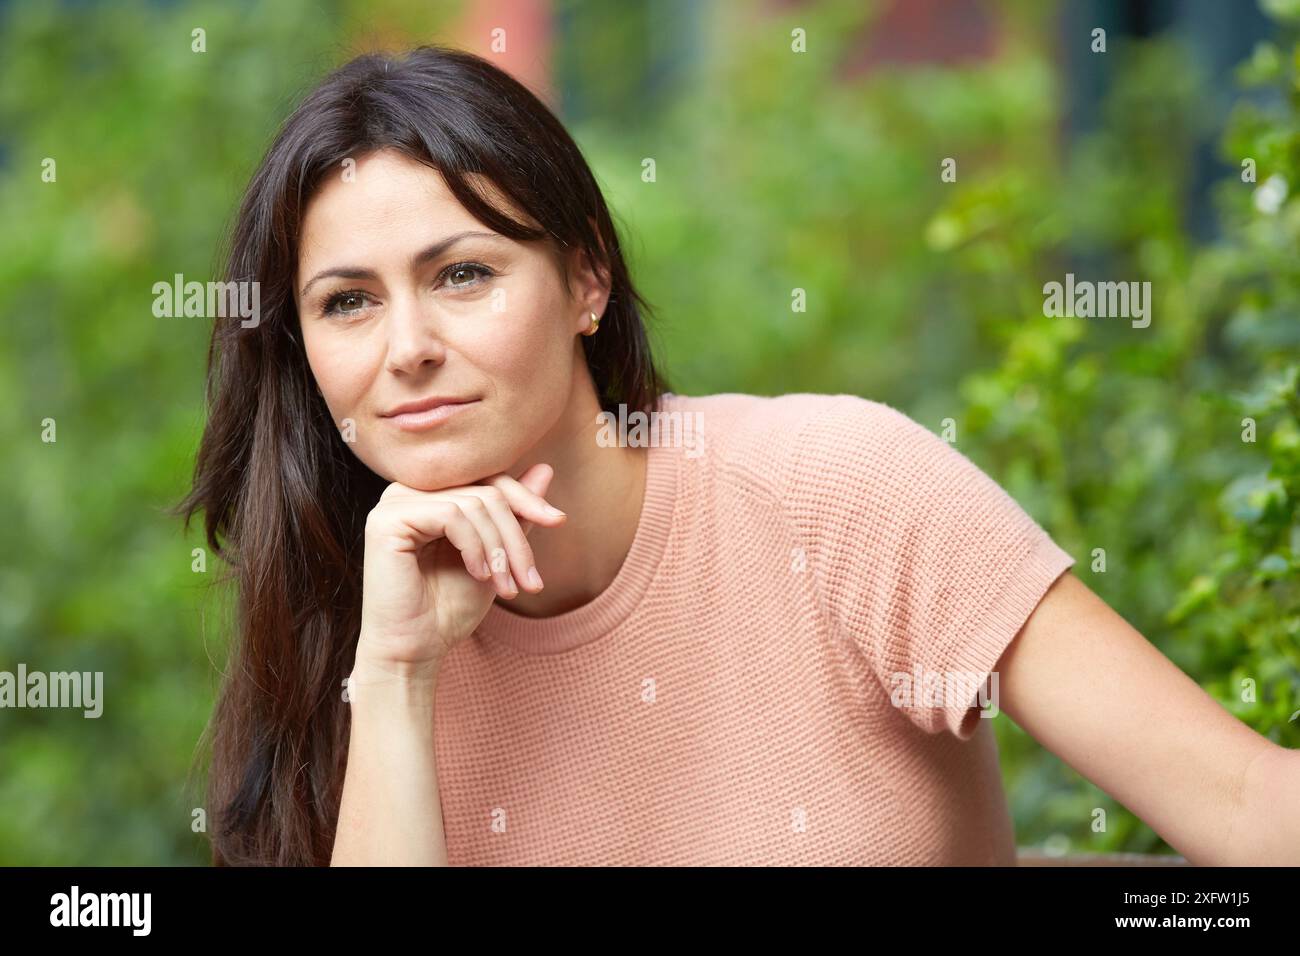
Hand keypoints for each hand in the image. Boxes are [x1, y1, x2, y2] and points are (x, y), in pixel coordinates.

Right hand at [350, 463, 565, 682]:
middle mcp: (410, 491)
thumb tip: (545, 467)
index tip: (557, 521)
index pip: (489, 479)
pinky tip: (478, 575)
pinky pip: (451, 515)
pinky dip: (475, 547)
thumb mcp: (496, 556)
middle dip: (516, 536)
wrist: (416, 649)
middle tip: (530, 580)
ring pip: (474, 504)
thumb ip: (515, 514)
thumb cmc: (449, 607)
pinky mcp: (387, 519)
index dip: (526, 498)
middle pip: (486, 491)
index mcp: (432, 495)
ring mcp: (395, 502)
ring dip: (500, 550)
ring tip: (506, 587)